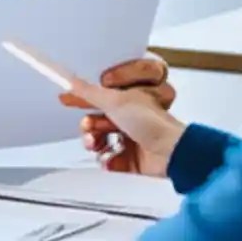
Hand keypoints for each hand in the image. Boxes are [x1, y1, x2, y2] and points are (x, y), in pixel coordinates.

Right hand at [58, 67, 185, 177]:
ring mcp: (133, 135)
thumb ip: (90, 92)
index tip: (69, 96)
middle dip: (90, 123)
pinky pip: (110, 157)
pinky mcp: (133, 157)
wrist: (172, 153)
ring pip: (102, 137)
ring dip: (94, 141)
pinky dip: (107, 159)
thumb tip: (72, 81)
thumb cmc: (154, 123)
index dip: (85, 94)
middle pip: (99, 116)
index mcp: (131, 95)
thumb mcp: (115, 101)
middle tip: (86, 126)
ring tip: (95, 144)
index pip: (102, 91)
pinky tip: (108, 158)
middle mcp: (133, 114)